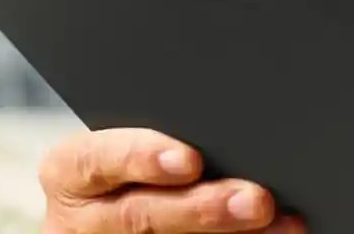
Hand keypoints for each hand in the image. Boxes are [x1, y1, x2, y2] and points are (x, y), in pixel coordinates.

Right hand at [39, 128, 303, 233]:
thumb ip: (168, 137)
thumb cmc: (127, 169)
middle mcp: (83, 218)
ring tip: (280, 224)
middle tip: (257, 200)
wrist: (105, 218)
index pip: (95, 160)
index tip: (190, 160)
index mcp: (72, 172)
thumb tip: (229, 129)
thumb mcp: (128, 148)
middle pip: (140, 215)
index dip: (142, 157)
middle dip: (203, 208)